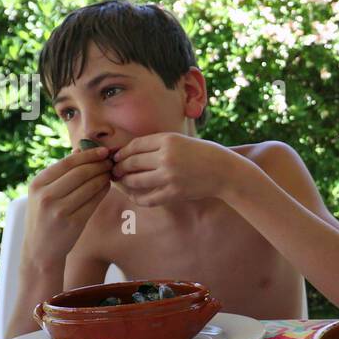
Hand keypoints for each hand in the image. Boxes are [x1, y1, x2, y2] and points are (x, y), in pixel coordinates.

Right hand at [23, 145, 112, 264]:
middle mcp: (46, 196)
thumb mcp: (43, 192)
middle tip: (111, 162)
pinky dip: (103, 191)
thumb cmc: (44, 216)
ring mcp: (59, 210)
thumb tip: (81, 149)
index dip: (89, 155)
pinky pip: (94, 202)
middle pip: (81, 173)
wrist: (39, 249)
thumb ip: (61, 172)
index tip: (103, 151)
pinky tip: (107, 186)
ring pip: (89, 186)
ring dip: (104, 177)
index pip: (68, 162)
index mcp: (37, 184)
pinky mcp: (72, 223)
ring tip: (110, 173)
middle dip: (99, 165)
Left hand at [111, 132, 244, 206]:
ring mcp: (169, 176)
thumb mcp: (180, 140)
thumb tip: (131, 151)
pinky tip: (133, 196)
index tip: (116, 157)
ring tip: (121, 181)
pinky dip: (137, 198)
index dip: (122, 152)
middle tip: (115, 170)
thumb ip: (158, 144)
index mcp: (167, 140)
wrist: (224, 171)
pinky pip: (148, 198)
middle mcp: (166, 157)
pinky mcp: (174, 193)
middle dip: (119, 167)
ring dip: (125, 182)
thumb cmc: (202, 154)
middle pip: (132, 162)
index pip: (135, 145)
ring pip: (136, 180)